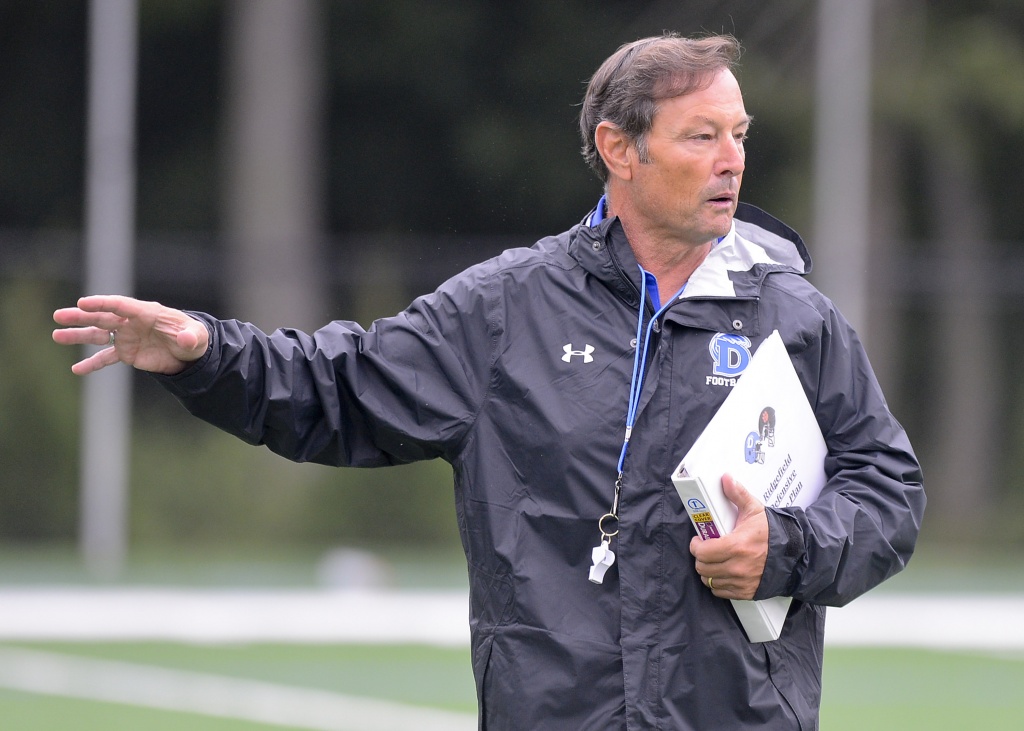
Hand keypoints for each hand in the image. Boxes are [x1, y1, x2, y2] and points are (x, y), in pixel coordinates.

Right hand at [53, 295, 208, 375]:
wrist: (190, 352)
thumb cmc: (194, 338)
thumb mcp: (197, 337)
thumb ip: (191, 337)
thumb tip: (187, 339)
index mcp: (147, 313)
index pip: (121, 305)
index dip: (103, 303)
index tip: (83, 303)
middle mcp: (132, 323)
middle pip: (103, 317)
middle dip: (82, 316)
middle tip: (59, 315)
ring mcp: (127, 337)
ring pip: (98, 334)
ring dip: (79, 335)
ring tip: (57, 335)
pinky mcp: (126, 352)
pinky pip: (106, 358)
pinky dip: (92, 363)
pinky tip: (77, 370)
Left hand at [690, 474, 768, 599]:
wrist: (796, 555)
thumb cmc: (774, 533)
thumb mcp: (755, 510)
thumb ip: (737, 494)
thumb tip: (725, 478)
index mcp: (736, 546)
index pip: (702, 552)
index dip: (696, 545)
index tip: (699, 540)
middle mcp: (737, 567)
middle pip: (702, 567)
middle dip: (701, 557)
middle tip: (706, 549)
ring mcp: (741, 582)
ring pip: (709, 581)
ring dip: (708, 570)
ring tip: (713, 560)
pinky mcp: (746, 592)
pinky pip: (720, 591)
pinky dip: (718, 583)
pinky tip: (722, 572)